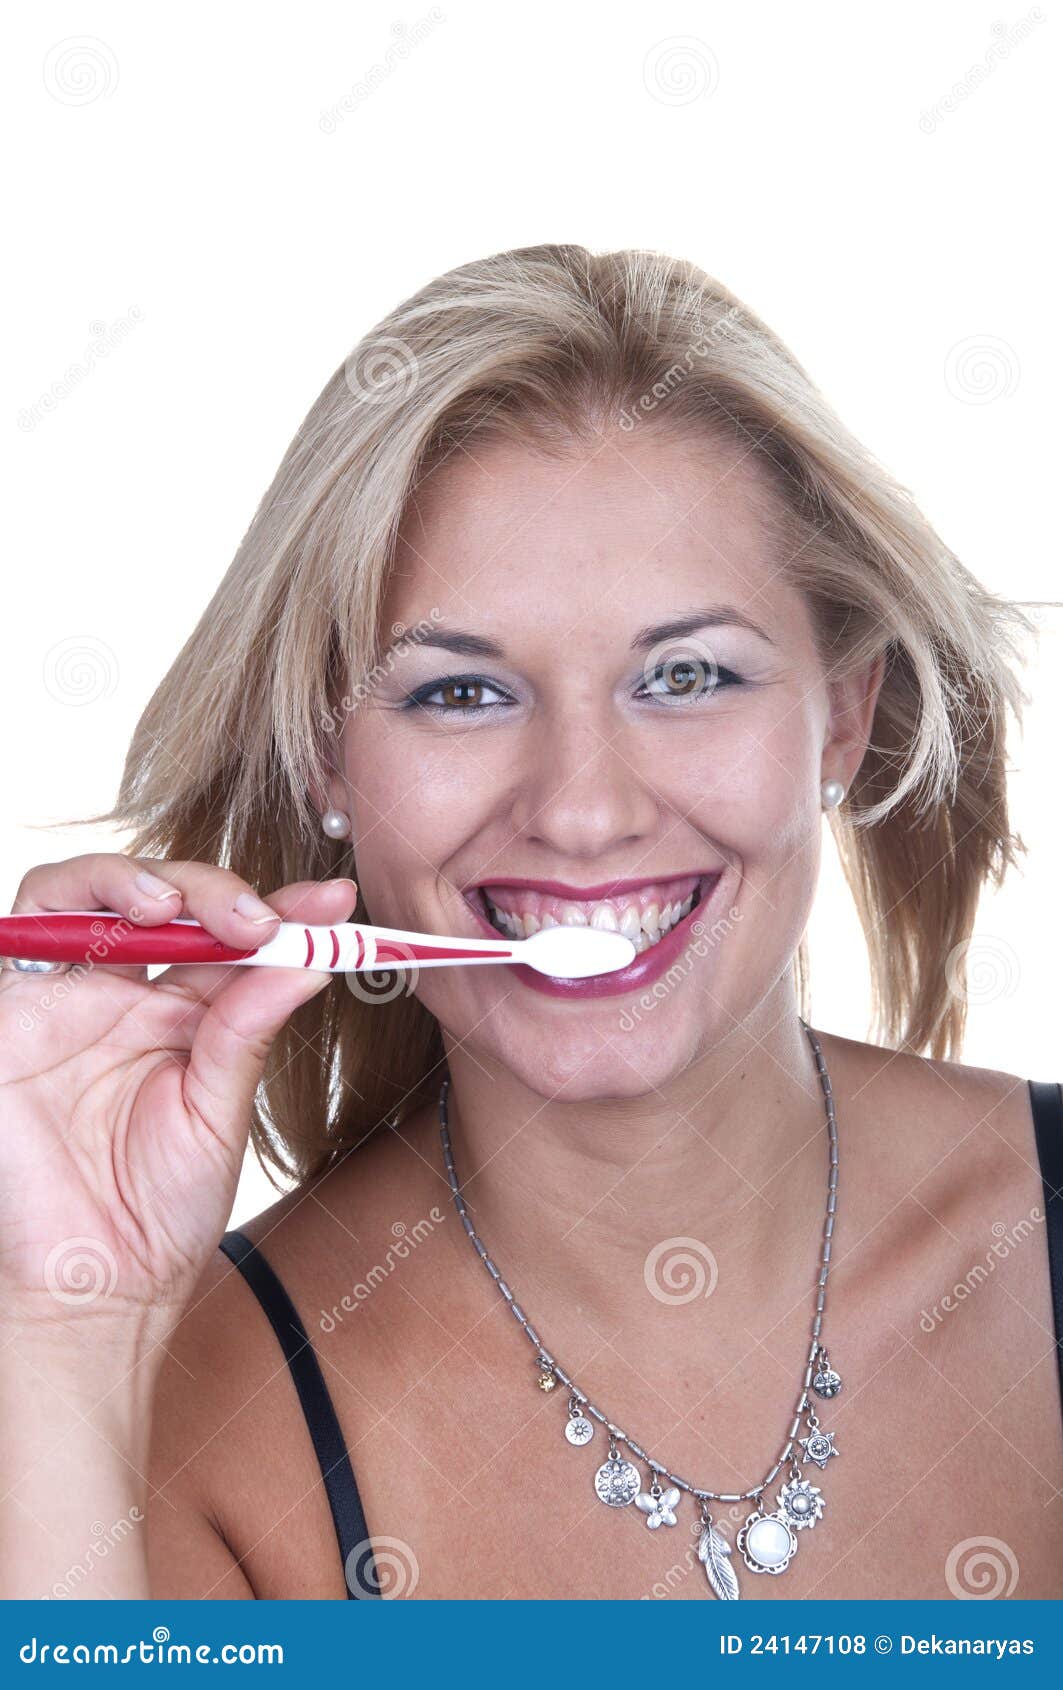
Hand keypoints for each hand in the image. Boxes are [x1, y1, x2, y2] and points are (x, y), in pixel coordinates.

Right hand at [0, 854, 356, 1338]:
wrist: (93, 1289)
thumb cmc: (157, 1216)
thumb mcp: (219, 1114)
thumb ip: (247, 1032)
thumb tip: (308, 959)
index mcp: (180, 1017)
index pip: (229, 937)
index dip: (282, 910)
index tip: (336, 904)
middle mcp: (118, 996)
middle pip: (162, 899)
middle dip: (215, 890)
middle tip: (262, 921)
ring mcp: (61, 1000)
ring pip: (84, 891)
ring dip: (135, 878)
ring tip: (179, 907)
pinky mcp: (7, 1014)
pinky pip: (20, 928)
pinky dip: (68, 900)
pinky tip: (128, 920)